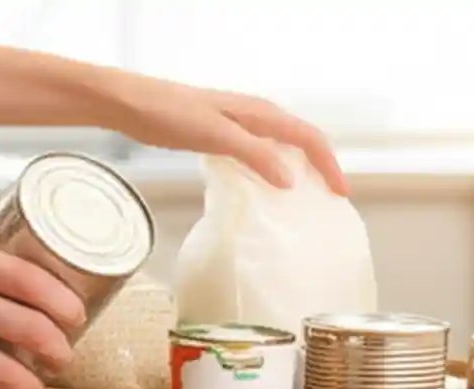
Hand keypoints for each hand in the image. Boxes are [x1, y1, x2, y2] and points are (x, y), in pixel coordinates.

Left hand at [103, 74, 349, 194]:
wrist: (132, 104)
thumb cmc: (171, 115)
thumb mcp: (217, 136)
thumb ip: (255, 156)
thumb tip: (290, 181)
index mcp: (262, 113)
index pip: (309, 137)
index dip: (329, 165)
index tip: (340, 194)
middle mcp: (257, 116)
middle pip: (302, 141)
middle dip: (321, 167)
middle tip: (330, 199)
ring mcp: (242, 125)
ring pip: (284, 147)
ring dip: (300, 170)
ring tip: (307, 199)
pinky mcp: (225, 136)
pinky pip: (262, 154)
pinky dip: (274, 171)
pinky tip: (267, 192)